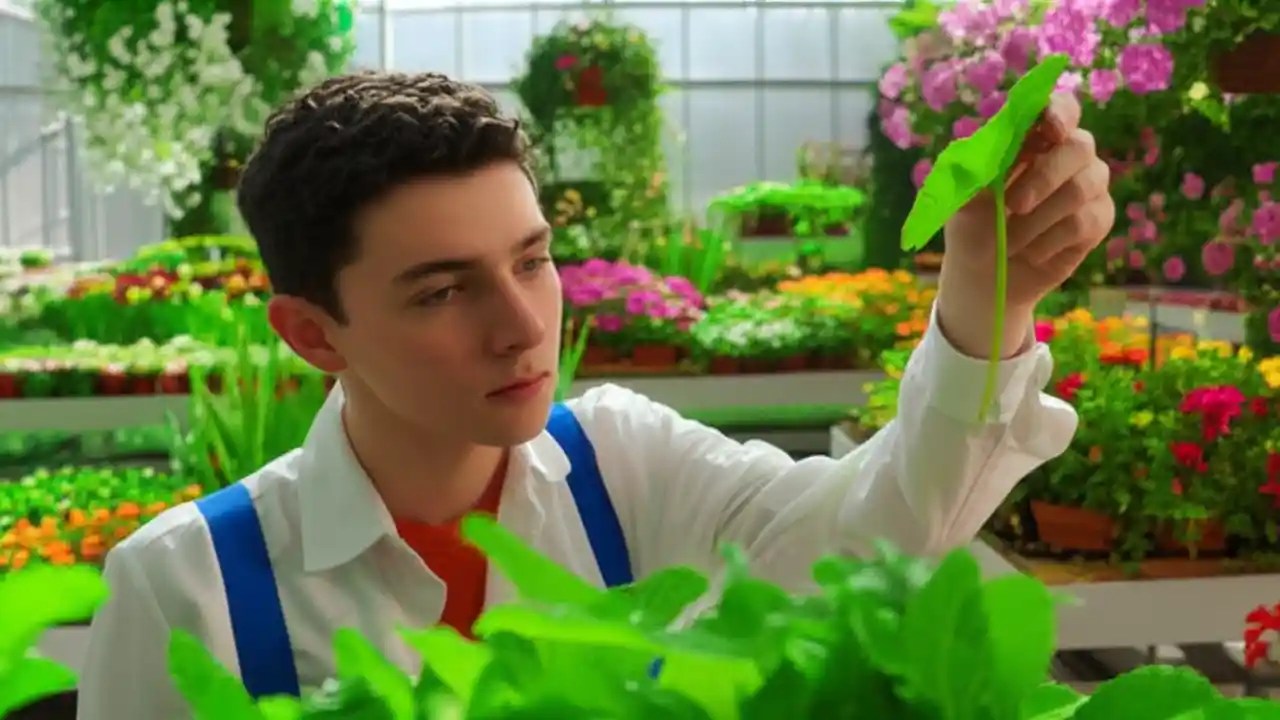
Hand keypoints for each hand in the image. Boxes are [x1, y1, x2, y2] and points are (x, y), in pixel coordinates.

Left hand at [936, 92, 1115, 357]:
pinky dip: (1050, 240)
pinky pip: (1086, 221)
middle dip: (1044, 177)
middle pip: (1079, 145)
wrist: (984, 277)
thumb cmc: (972, 226)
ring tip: (1010, 240)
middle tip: (1013, 206)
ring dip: (1039, 218)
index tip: (1051, 128)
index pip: (1060, 108)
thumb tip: (987, 147)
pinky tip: (1032, 251)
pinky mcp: (1098, 218)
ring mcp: (1088, 184)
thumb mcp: (961, 198)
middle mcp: (1067, 154)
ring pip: (1083, 186)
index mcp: (1032, 138)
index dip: (1060, 112)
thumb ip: (975, 169)